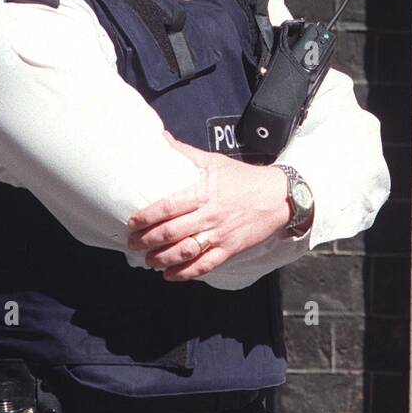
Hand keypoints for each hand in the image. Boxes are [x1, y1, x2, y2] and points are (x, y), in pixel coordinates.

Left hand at [126, 131, 290, 280]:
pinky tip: (170, 275)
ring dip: (162, 259)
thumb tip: (161, 137)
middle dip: (147, 241)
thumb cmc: (243, 177)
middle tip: (133, 243)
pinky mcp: (230, 249)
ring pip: (185, 252)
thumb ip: (185, 153)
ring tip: (148, 260)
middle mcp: (209, 216)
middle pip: (171, 233)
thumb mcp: (214, 161)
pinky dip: (185, 273)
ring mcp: (220, 235)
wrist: (278, 195)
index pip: (168, 207)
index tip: (132, 223)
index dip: (147, 217)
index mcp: (203, 193)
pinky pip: (204, 265)